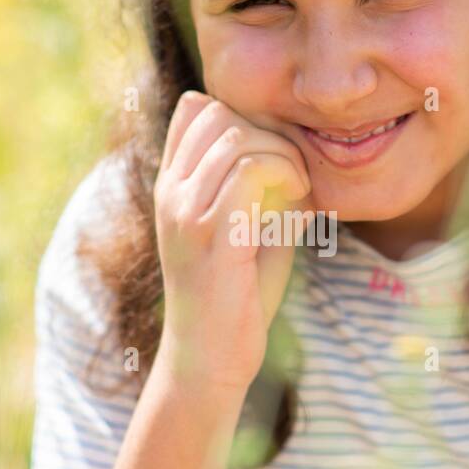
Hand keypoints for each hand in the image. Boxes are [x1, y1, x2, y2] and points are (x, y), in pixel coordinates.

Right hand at [153, 91, 313, 394]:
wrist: (209, 360)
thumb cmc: (237, 298)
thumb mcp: (247, 228)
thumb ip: (259, 186)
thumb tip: (294, 148)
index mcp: (172, 187)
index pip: (196, 109)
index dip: (245, 119)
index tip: (276, 157)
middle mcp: (170, 192)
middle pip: (216, 112)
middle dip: (268, 132)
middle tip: (294, 173)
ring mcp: (185, 211)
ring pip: (237, 136)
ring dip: (282, 154)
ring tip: (298, 188)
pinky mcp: (211, 234)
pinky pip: (251, 169)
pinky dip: (286, 173)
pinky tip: (299, 202)